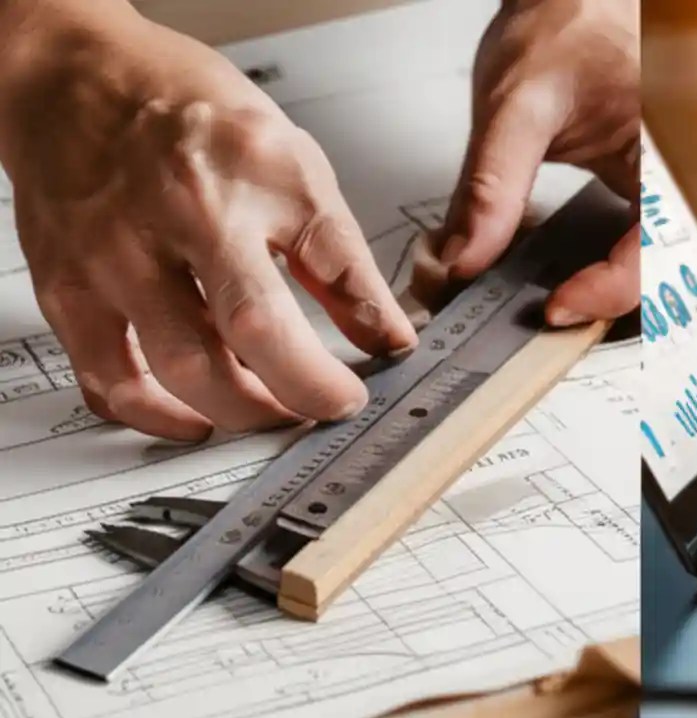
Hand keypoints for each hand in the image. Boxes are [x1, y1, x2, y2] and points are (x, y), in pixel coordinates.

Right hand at [0, 1, 415, 440]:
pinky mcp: (66, 287)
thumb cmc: (187, 114)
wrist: (77, 76)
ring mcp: (113, 253)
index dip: (364, 324)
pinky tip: (195, 417)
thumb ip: (339, 255)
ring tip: (273, 412)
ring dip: (240, 411)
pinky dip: (155, 414)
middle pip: (248, 330)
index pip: (326, 269)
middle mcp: (176, 212)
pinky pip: (108, 377)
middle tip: (324, 405)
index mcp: (248, 172)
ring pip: (180, 367)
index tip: (377, 372)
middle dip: (300, 390)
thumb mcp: (291, 162)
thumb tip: (386, 333)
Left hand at [414, 0, 639, 325]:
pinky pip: (640, 248)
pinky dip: (605, 272)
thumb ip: (489, 187)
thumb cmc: (569, 23)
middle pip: (662, 274)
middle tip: (548, 317)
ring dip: (610, 294)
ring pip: (656, 269)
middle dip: (608, 305)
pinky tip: (569, 275)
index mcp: (666, 153)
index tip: (555, 306)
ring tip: (556, 299)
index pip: (657, 249)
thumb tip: (462, 259)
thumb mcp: (517, 104)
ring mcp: (670, 186)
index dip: (609, 290)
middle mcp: (679, 176)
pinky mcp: (649, 192)